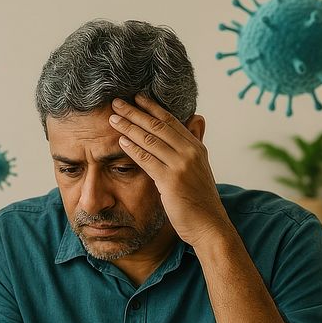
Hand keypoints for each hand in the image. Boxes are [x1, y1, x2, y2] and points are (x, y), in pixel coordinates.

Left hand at [109, 94, 232, 247]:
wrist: (209, 225)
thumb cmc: (200, 200)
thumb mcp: (199, 169)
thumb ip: (194, 146)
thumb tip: (196, 120)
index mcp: (196, 147)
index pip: (171, 121)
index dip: (152, 107)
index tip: (136, 97)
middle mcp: (191, 152)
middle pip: (158, 126)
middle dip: (136, 112)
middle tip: (116, 102)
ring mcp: (182, 165)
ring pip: (151, 140)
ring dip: (129, 127)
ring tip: (113, 118)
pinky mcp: (171, 180)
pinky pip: (148, 160)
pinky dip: (133, 149)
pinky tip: (120, 141)